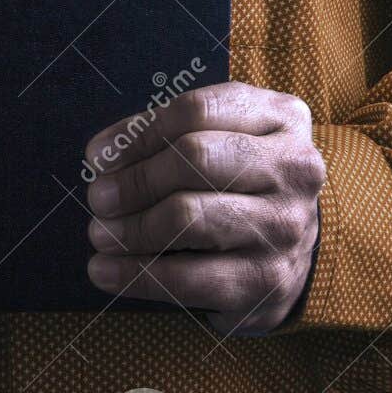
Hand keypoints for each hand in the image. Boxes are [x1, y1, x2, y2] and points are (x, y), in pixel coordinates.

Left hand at [84, 82, 324, 334]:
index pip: (196, 110)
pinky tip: (103, 271)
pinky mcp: (269, 282)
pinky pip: (187, 278)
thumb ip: (164, 136)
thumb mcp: (219, 139)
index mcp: (282, 118)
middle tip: (97, 199)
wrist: (292, 249)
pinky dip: (134, 274)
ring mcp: (286, 226)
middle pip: (194, 157)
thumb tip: (101, 155)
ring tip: (99, 233)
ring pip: (187, 217)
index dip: (138, 133)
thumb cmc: (239, 182)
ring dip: (129, 228)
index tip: (98, 156)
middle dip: (134, 180)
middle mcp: (294, 168)